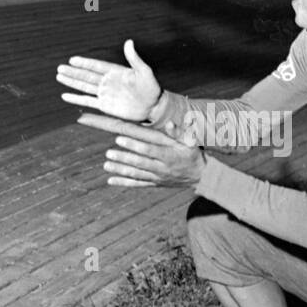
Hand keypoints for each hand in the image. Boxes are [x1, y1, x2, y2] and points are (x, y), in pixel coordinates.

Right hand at [57, 39, 161, 120]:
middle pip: (86, 76)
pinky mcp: (104, 106)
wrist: (153, 106)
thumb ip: (134, 58)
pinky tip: (65, 96)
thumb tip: (129, 42)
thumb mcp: (144, 71)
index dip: (84, 63)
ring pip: (84, 87)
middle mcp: (107, 82)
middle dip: (73, 72)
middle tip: (59, 68)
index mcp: (115, 72)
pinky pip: (87, 102)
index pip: (95, 66)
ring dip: (72, 82)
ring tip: (59, 76)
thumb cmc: (151, 87)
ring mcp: (105, 94)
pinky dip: (76, 99)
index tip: (72, 59)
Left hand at [78, 112, 204, 187]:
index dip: (134, 145)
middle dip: (124, 158)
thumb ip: (179, 133)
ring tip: (106, 165)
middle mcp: (162, 168)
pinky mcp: (155, 183)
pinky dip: (124, 183)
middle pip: (140, 163)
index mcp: (169, 156)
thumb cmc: (193, 155)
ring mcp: (157, 177)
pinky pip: (138, 184)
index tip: (120, 139)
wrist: (200, 177)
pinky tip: (111, 180)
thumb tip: (170, 123)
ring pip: (137, 174)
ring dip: (120, 170)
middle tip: (109, 152)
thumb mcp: (190, 142)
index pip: (149, 150)